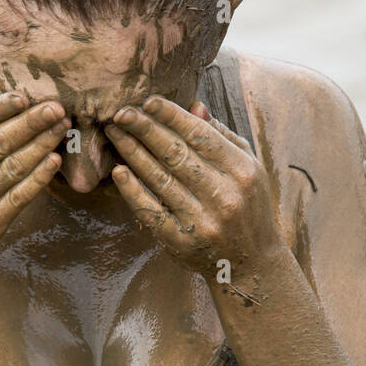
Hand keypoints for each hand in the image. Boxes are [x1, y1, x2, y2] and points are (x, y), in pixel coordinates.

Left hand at [104, 96, 281, 291]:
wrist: (251, 264)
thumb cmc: (248, 207)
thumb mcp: (248, 168)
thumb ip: (221, 137)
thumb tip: (194, 106)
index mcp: (242, 171)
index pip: (200, 135)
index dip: (171, 116)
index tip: (147, 101)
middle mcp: (224, 195)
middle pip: (176, 154)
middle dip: (145, 129)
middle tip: (121, 112)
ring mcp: (202, 221)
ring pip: (160, 179)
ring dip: (133, 153)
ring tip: (115, 134)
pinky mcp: (182, 242)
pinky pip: (151, 211)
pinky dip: (132, 190)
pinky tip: (119, 171)